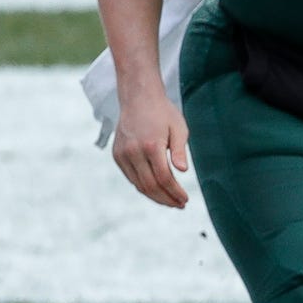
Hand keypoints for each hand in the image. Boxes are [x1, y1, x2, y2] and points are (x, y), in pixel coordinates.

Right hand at [111, 86, 189, 208]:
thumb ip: (180, 151)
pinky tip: (157, 190)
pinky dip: (143, 187)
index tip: (185, 200)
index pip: (163, 178)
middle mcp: (133, 151)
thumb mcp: (179, 128)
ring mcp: (122, 154)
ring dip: (155, 196)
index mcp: (151, 145)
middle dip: (166, 198)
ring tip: (170, 201)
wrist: (138, 98)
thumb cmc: (163, 112)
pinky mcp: (117, 155)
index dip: (175, 192)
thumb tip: (183, 171)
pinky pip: (131, 177)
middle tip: (180, 205)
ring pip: (138, 184)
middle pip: (150, 185)